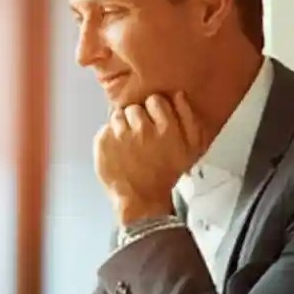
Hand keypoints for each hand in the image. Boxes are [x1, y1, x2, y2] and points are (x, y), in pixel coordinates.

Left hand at [94, 92, 207, 224]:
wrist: (142, 199)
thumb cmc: (166, 174)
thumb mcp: (191, 149)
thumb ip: (188, 118)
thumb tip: (178, 94)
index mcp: (166, 128)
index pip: (156, 100)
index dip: (154, 112)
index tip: (154, 124)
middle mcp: (143, 129)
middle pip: (135, 108)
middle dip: (137, 120)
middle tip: (141, 138)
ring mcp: (120, 135)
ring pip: (118, 116)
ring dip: (122, 127)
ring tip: (128, 146)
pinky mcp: (103, 142)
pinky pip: (105, 128)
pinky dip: (109, 138)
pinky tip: (118, 152)